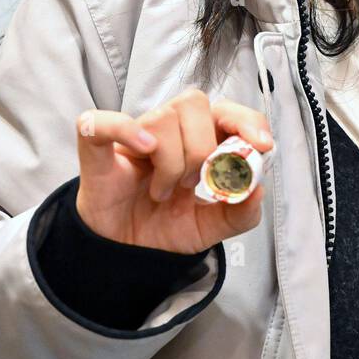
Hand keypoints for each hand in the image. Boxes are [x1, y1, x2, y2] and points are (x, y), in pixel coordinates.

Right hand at [74, 88, 274, 253]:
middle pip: (194, 104)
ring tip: (163, 191)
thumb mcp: (212, 227)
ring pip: (162, 118)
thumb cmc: (166, 229)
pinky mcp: (98, 151)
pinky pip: (100, 122)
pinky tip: (144, 151)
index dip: (246, 121)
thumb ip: (240, 213)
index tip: (261, 145)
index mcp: (200, 140)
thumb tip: (257, 189)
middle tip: (192, 184)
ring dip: (171, 162)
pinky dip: (125, 129)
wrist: (125, 255)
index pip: (227, 110)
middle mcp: (168, 131)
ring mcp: (132, 138)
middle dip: (203, 147)